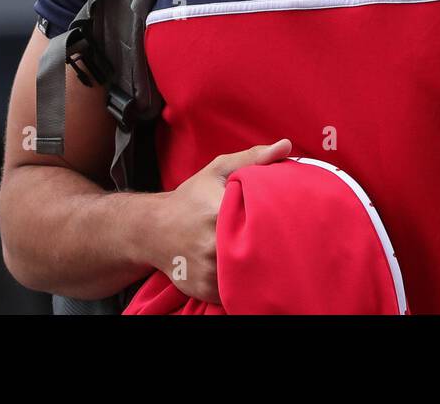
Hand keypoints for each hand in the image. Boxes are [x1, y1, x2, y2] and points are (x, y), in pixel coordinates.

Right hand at [154, 139, 290, 303]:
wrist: (151, 229)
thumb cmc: (190, 198)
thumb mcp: (217, 171)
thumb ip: (253, 158)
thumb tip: (286, 145)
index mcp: (217, 212)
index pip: (259, 222)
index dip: (276, 222)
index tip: (288, 220)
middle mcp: (210, 244)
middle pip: (255, 252)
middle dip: (269, 247)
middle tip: (283, 241)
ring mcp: (206, 270)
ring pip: (245, 276)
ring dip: (256, 268)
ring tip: (266, 257)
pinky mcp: (203, 290)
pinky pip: (232, 293)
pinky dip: (241, 284)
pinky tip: (245, 270)